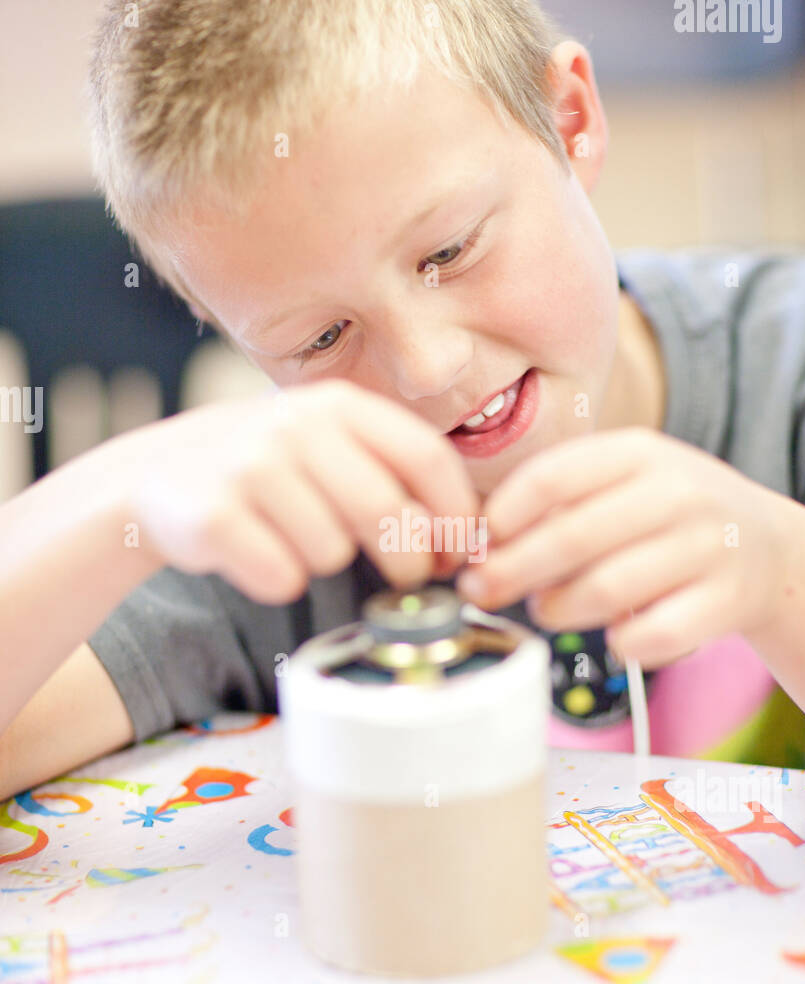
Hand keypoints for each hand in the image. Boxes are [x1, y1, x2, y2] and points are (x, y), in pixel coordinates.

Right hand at [120, 380, 479, 602]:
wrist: (155, 473)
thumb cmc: (264, 469)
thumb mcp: (326, 444)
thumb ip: (391, 471)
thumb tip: (470, 534)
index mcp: (337, 404)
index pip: (428, 458)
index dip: (457, 515)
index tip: (462, 553)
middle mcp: (296, 426)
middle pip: (390, 514)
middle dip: (410, 561)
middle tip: (405, 576)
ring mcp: (251, 468)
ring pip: (334, 554)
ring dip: (325, 564)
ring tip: (293, 538)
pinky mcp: (215, 515)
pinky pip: (282, 578)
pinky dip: (277, 580)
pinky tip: (256, 553)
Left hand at [456, 427, 790, 668]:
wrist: (770, 549)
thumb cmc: (668, 518)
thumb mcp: (623, 482)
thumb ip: (558, 501)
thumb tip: (478, 543)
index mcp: (640, 452)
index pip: (552, 477)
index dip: (502, 516)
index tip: (474, 544)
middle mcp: (678, 493)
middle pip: (571, 538)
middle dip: (511, 572)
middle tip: (481, 591)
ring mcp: (708, 547)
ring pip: (605, 591)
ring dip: (558, 609)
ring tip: (547, 610)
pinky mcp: (726, 602)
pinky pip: (650, 637)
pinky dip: (619, 645)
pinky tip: (613, 637)